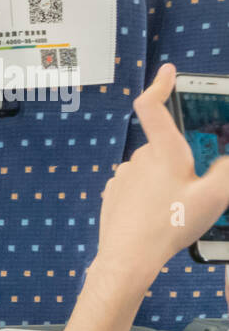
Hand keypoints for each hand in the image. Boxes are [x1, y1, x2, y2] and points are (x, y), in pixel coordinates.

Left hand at [94, 64, 228, 289]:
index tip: (169, 73)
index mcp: (162, 152)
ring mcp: (123, 176)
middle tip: (197, 187)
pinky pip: (138, 185)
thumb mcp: (214, 198)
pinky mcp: (114, 193)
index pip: (152, 107)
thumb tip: (227, 159)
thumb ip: (228, 170)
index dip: (161, 85)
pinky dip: (151, 194)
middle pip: (166, 146)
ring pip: (153, 168)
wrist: (128, 257)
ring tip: (178, 208)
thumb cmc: (169, 227)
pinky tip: (159, 215)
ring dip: (167, 179)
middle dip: (184, 160)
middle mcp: (138, 158)